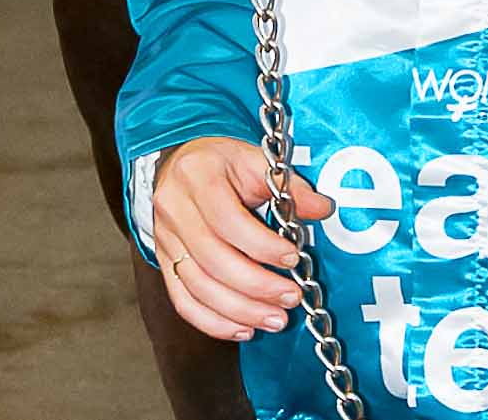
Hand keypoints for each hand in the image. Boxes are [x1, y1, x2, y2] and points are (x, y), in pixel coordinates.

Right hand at [152, 136, 333, 340]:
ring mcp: (165, 239)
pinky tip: (243, 328)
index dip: (262, 246)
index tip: (293, 258)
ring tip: (275, 319)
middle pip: (213, 260)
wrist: (179, 162)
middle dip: (257, 286)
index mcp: (198, 176)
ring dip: (240, 311)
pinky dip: (214, 322)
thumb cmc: (221, 162)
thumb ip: (288, 184)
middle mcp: (174, 209)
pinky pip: (184, 302)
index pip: (228, 221)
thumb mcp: (254, 159)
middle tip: (291, 297)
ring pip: (198, 287)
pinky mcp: (165, 263)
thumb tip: (323, 208)